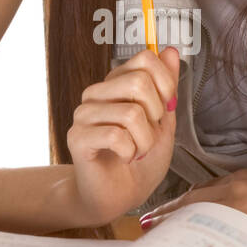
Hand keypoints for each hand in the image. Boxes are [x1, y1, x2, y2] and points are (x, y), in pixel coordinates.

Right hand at [68, 46, 180, 226]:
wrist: (121, 195)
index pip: (145, 58)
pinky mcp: (77, 137)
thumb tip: (169, 50)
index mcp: (117, 83)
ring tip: (137, 151)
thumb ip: (166, 87)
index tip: (164, 110)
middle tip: (147, 135)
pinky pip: (116, 136)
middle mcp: (97, 93)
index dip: (165, 83)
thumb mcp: (164, 120)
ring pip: (131, 113)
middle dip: (156, 116)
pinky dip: (129, 152)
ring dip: (145, 141)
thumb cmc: (141, 159)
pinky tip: (123, 158)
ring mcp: (83, 114)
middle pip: (138, 82)